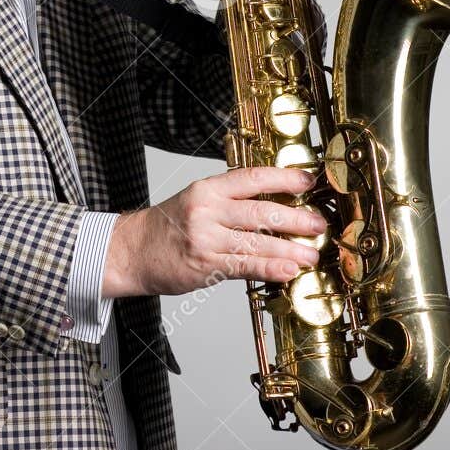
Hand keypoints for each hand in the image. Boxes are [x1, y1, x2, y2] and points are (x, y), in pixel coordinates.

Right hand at [101, 165, 326, 298]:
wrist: (131, 251)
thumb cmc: (167, 227)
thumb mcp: (197, 201)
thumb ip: (232, 202)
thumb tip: (276, 209)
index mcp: (208, 189)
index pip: (253, 178)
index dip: (285, 179)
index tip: (309, 181)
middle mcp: (207, 210)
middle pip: (261, 212)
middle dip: (296, 219)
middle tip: (318, 225)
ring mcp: (205, 238)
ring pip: (257, 242)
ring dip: (290, 250)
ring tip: (311, 255)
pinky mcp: (205, 265)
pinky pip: (244, 266)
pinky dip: (270, 268)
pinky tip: (288, 270)